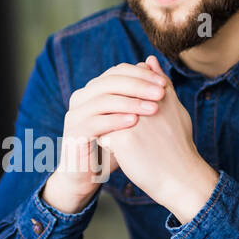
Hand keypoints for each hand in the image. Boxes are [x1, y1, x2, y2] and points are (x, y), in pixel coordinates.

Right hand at [42, 61, 166, 212]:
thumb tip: (152, 63)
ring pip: (103, 100)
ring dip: (130, 102)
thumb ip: (140, 93)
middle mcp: (81, 97)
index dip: (141, 74)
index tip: (165, 83)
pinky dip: (115, 120)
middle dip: (138, 86)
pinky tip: (134, 122)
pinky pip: (95, 122)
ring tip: (153, 108)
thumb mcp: (130, 118)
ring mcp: (74, 114)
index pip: (117, 71)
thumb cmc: (113, 145)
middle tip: (161, 93)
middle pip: (110, 81)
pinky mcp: (73, 133)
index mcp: (93, 89)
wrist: (89, 175)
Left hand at [97, 55, 218, 222]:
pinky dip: (104, 141)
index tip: (129, 116)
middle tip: (126, 132)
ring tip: (122, 142)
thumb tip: (147, 59)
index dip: (124, 97)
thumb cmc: (178, 146)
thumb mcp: (174, 109)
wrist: (180, 177)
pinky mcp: (123, 138)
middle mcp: (146, 103)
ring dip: (106, 124)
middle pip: (114, 96)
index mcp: (159, 93)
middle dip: (112, 110)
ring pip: (106, 114)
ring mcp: (134, 119)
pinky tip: (114, 153)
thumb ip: (160, 83)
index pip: (130, 81)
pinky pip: (102, 133)